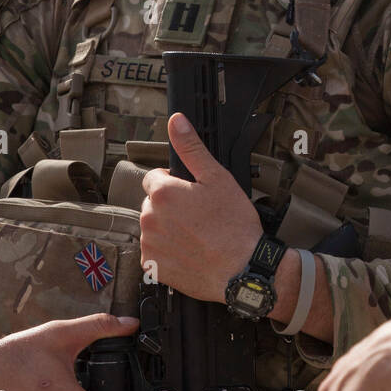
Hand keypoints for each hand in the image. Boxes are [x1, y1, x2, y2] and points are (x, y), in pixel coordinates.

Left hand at [140, 112, 262, 303]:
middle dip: (171, 206)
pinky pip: (154, 251)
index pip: (155, 178)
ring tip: (197, 234)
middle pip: (153, 203)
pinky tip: (190, 250)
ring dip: (169, 227)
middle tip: (199, 215)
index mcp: (163, 193)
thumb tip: (176, 121)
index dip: (175, 183)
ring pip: (154, 226)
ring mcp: (149, 243)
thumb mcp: (218, 178)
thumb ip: (192, 148)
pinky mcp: (153, 266)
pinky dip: (168, 250)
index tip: (193, 193)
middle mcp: (149, 217)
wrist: (241, 269)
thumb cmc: (233, 225)